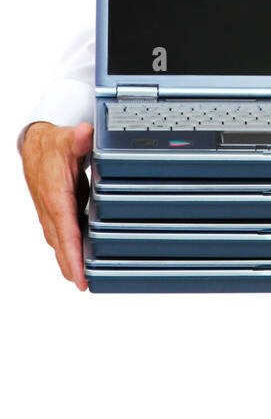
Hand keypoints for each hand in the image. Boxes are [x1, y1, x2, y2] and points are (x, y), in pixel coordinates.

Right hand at [21, 121, 92, 290]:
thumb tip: (85, 133)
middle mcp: (50, 207)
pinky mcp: (53, 213)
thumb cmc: (53, 144)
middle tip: (84, 284)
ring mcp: (49, 212)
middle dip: (70, 265)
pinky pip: (59, 235)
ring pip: (58, 241)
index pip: (64, 228)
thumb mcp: (68, 138)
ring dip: (67, 261)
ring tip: (80, 280)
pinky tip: (76, 262)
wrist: (36, 145)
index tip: (79, 272)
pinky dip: (66, 250)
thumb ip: (80, 138)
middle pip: (60, 242)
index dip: (72, 252)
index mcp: (55, 193)